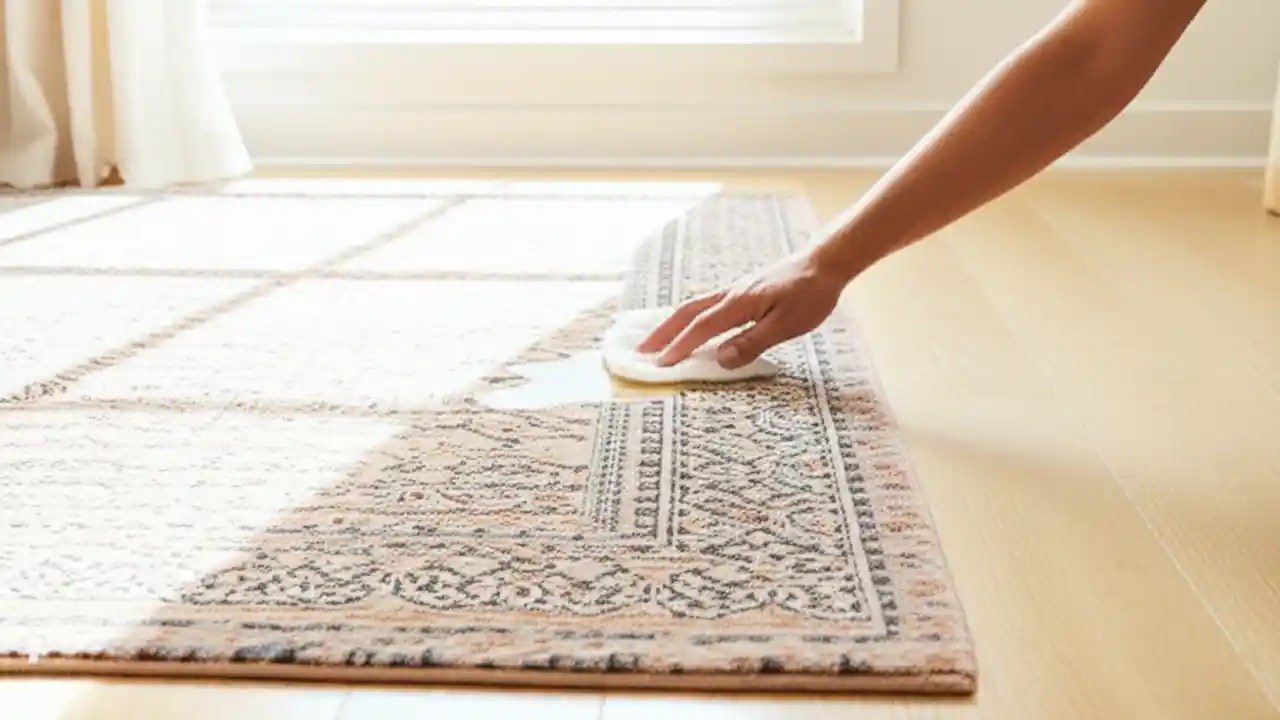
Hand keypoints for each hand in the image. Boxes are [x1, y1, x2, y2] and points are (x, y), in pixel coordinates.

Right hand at [636, 251, 847, 368]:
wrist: (824, 263)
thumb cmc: (810, 295)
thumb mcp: (786, 325)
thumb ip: (752, 342)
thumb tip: (719, 359)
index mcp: (739, 304)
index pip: (701, 328)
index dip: (679, 347)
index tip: (660, 364)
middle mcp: (731, 294)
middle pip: (687, 313)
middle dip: (662, 332)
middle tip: (640, 350)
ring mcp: (735, 290)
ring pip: (694, 306)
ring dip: (672, 323)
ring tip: (656, 338)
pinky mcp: (742, 291)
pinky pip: (706, 304)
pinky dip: (689, 316)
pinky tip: (690, 324)